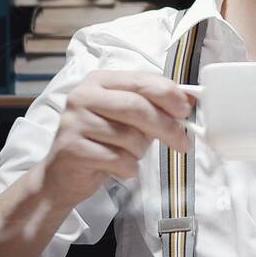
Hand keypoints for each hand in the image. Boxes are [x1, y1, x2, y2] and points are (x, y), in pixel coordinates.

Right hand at [40, 70, 195, 208]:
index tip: (186, 110)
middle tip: (182, 142)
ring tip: (130, 153)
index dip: (168, 95)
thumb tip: (190, 99)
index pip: (141, 81)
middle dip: (166, 127)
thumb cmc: (103, 142)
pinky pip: (118, 159)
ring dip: (140, 151)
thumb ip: (156, 106)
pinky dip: (128, 167)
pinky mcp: (72, 149)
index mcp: (99, 81)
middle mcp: (83, 96)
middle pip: (137, 108)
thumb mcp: (131, 119)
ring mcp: (74, 122)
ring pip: (129, 137)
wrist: (65, 175)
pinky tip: (117, 166)